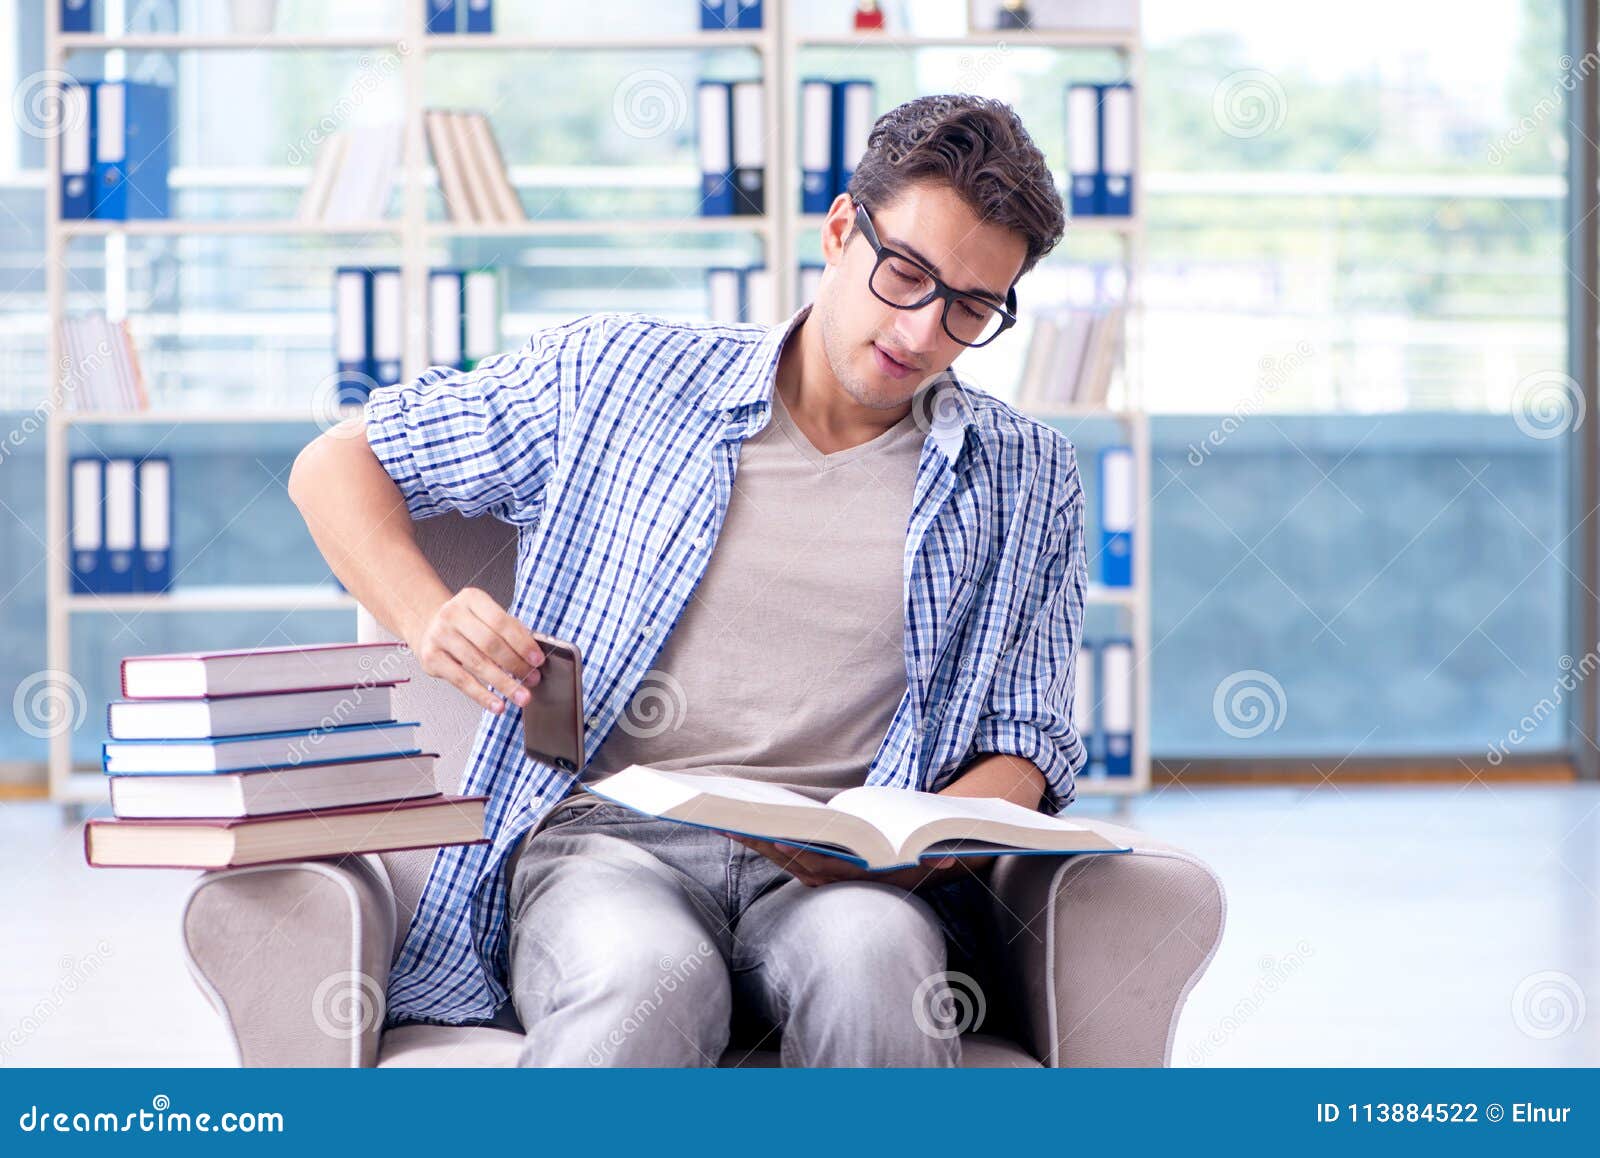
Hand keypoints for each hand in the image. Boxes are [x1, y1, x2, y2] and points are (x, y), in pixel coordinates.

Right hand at [408, 586, 545, 714]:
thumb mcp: (486, 616)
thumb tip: (533, 656)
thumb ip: (509, 630)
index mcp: (471, 598)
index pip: (502, 622)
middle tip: (532, 680)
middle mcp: (452, 614)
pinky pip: (461, 681)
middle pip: (490, 644)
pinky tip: (497, 704)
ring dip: (503, 684)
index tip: (537, 661)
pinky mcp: (431, 659)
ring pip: (477, 664)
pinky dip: (482, 695)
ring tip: (520, 696)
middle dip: (515, 665)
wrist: (429, 626)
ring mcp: (439, 636)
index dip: (522, 643)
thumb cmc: (466, 624)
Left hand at [722, 832, 961, 890]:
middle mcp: (834, 879)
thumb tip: (949, 857)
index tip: (770, 835)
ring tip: (720, 817)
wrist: (920, 867)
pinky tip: (736, 823)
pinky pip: (779, 852)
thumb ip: (945, 859)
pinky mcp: (810, 865)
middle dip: (758, 840)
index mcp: (857, 875)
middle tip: (726, 820)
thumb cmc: (927, 854)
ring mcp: (819, 874)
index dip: (794, 850)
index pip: (821, 863)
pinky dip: (757, 839)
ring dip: (750, 840)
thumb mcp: (942, 856)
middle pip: (789, 859)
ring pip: (779, 857)